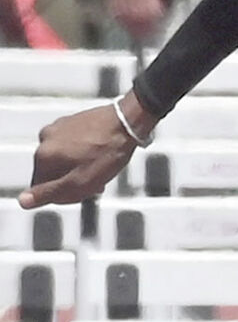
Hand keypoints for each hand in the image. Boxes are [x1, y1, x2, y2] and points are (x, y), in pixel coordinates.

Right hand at [18, 99, 152, 207]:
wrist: (129, 122)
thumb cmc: (109, 151)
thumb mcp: (80, 182)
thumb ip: (51, 193)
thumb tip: (25, 200)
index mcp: (43, 155)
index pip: (41, 187)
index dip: (64, 194)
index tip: (81, 192)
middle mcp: (45, 139)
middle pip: (52, 172)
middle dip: (72, 180)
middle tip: (95, 181)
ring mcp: (58, 127)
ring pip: (63, 159)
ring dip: (78, 167)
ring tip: (101, 167)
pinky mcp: (72, 121)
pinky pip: (71, 144)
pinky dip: (83, 153)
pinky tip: (100, 154)